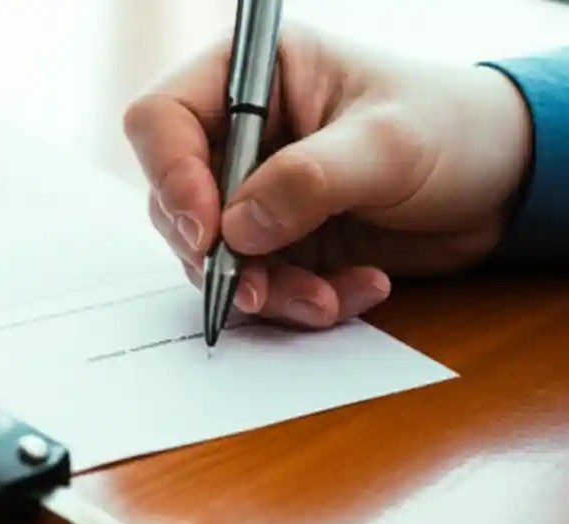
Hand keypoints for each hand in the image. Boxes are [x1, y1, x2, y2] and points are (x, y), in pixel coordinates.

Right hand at [124, 26, 532, 328]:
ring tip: (323, 297)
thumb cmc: (453, 129)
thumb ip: (308, 180)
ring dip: (262, 290)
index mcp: (252, 79)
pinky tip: (355, 290)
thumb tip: (236, 229)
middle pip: (174, 199)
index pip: (163, 119)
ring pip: (210, 256)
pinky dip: (297, 302)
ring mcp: (252, 194)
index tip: (207, 231)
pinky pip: (257, 286)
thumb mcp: (388, 144)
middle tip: (258, 287)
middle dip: (217, 253)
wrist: (503, 184)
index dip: (170, 175)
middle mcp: (239, 136)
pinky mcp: (276, 243)